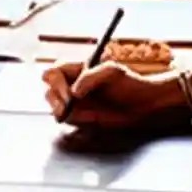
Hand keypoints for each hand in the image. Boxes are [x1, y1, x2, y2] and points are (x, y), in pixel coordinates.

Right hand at [42, 61, 181, 128]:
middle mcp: (71, 85)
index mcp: (76, 70)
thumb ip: (90, 77)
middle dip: (55, 99)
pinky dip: (67, 120)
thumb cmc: (129, 84)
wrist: (143, 105)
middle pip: (49, 90)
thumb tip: (74, 92)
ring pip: (53, 106)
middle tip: (66, 107)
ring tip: (70, 113)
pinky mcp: (79, 117)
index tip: (69, 94)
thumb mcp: (112, 72)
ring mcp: (74, 102)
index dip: (56, 82)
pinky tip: (81, 120)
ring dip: (58, 110)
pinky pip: (65, 120)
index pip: (53, 72)